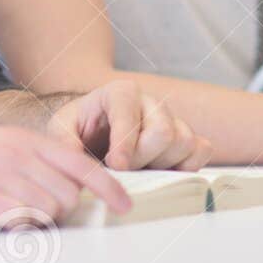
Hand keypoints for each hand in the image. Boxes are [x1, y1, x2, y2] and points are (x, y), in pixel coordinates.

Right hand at [0, 127, 131, 225]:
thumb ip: (27, 162)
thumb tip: (62, 188)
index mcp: (21, 138)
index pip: (79, 162)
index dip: (108, 187)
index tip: (124, 205)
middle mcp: (14, 153)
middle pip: (68, 193)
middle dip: (62, 213)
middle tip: (35, 216)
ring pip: (48, 210)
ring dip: (39, 224)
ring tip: (12, 219)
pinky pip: (20, 220)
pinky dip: (19, 229)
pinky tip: (1, 224)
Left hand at [45, 80, 211, 170]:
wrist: (94, 133)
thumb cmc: (79, 129)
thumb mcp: (61, 130)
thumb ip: (64, 142)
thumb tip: (76, 163)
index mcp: (120, 92)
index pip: (130, 113)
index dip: (125, 142)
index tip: (117, 166)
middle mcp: (150, 102)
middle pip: (164, 131)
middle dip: (143, 158)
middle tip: (122, 169)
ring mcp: (171, 119)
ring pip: (184, 142)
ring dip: (162, 164)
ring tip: (137, 168)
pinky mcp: (186, 138)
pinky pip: (202, 150)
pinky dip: (187, 165)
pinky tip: (161, 170)